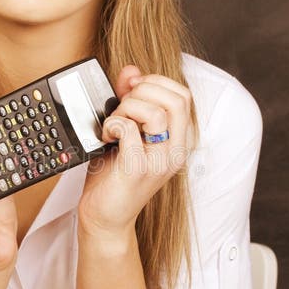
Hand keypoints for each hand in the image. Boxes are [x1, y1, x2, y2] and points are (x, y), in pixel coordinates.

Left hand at [78, 65, 191, 233]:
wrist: (105, 218)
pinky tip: (106, 137)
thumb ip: (130, 102)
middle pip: (176, 99)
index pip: (183, 96)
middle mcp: (174, 151)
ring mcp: (159, 162)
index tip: (132, 89)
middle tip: (120, 109)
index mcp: (177, 141)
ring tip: (113, 125)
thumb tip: (131, 70)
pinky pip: (129, 130)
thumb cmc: (114, 177)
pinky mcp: (137, 170)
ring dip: (126, 109)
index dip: (157, 83)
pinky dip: (113, 125)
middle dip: (142, 93)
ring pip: (154, 113)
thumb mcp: (125, 134)